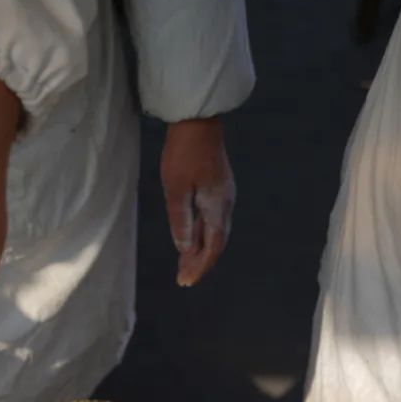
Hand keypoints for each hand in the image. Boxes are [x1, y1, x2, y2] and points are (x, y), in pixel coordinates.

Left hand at [160, 118, 234, 287]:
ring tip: (184, 265)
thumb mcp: (175, 189)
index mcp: (217, 207)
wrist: (198, 119)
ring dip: (199, 250)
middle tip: (182, 279)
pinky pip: (212, 220)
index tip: (185, 282)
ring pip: (214, 232)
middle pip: (215, 243)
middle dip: (199, 263)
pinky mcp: (218, 188)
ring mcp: (224, 196)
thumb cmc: (183, 152)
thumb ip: (180, 221)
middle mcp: (225, 204)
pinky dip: (200, 235)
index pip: (212, 247)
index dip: (199, 267)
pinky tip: (189, 241)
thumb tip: (183, 249)